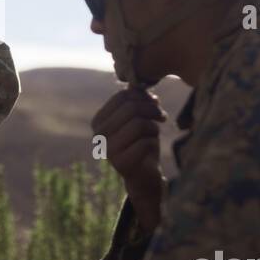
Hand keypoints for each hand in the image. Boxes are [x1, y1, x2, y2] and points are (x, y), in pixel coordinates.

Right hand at [92, 86, 167, 226]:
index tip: (155, 103)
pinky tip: (153, 147)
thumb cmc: (141, 142)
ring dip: (154, 127)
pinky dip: (154, 142)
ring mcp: (108, 149)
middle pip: (131, 108)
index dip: (143, 96)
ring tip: (156, 132)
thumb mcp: (138, 118)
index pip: (122, 97)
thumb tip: (136, 84)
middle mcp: (98, 134)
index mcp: (99, 120)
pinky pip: (145, 143)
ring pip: (139, 124)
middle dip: (152, 109)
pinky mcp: (121, 163)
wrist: (143, 175)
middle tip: (161, 116)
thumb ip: (135, 101)